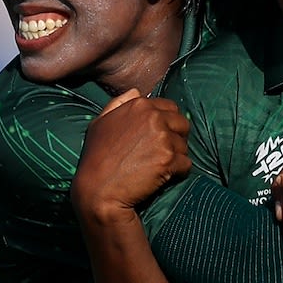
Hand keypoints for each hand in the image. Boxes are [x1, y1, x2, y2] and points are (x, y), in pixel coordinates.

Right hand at [71, 90, 190, 219]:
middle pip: (182, 124)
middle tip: (163, 154)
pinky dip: (178, 173)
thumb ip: (118, 103)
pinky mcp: (169, 160)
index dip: (168, 124)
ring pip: (184, 146)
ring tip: (159, 167)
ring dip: (176, 157)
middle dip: (177, 138)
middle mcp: (153, 117)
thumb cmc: (96, 158)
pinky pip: (186, 165)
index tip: (159, 138)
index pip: (170, 108)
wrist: (99, 190)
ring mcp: (162, 138)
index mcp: (139, 105)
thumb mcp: (100, 123)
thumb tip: (136, 92)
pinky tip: (163, 178)